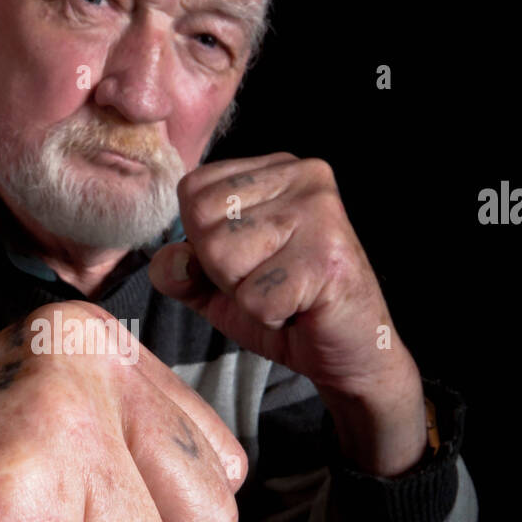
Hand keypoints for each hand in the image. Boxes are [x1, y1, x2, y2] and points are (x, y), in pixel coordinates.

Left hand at [148, 153, 417, 399]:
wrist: (354, 351)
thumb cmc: (288, 310)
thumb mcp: (218, 287)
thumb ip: (181, 269)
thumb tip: (168, 260)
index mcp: (273, 169)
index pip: (193, 192)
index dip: (205, 243)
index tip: (252, 262)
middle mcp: (302, 175)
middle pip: (203, 222)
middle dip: (225, 271)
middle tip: (271, 282)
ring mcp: (320, 211)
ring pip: (224, 258)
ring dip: (248, 295)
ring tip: (287, 292)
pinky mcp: (328, 257)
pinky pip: (255, 298)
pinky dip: (270, 318)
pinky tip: (303, 308)